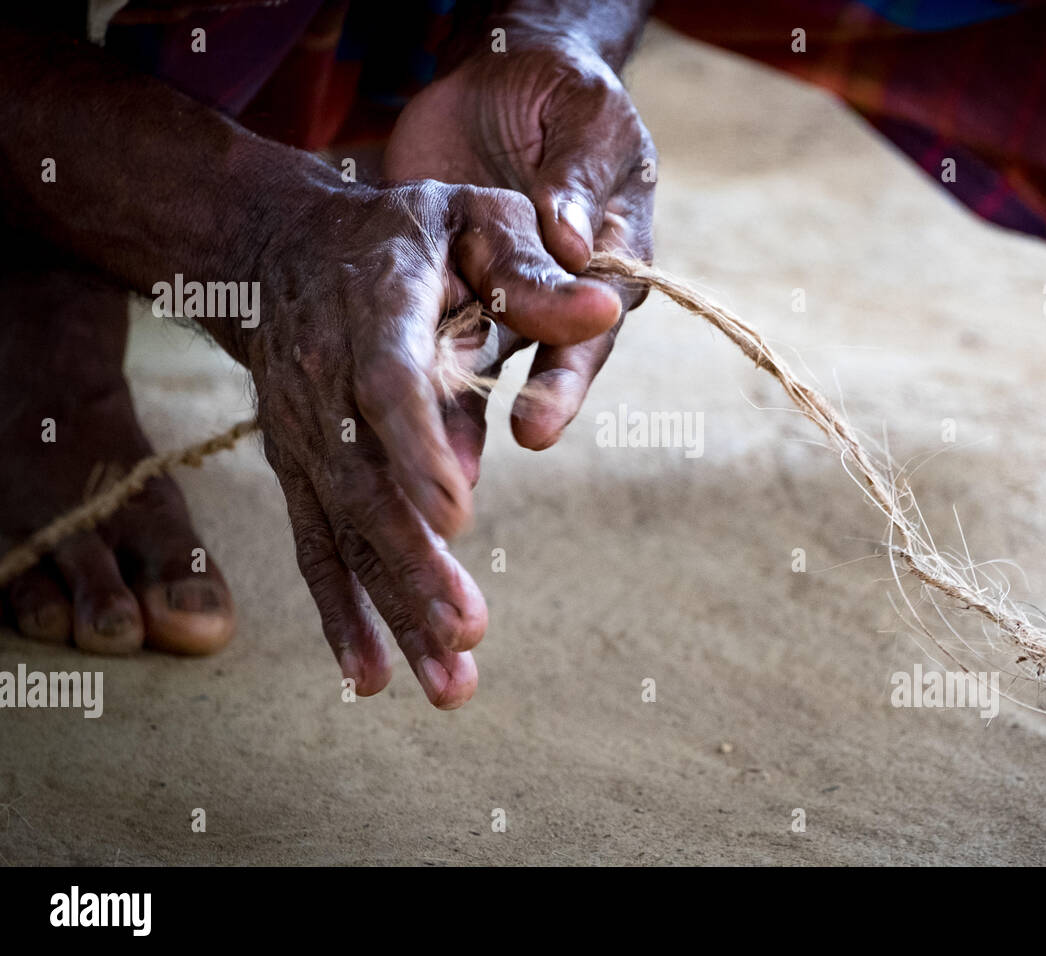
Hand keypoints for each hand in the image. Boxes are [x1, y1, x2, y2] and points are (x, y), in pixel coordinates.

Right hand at [248, 180, 620, 706]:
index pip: (386, 383)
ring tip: (447, 681)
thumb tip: (609, 308)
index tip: (458, 515)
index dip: (416, 447)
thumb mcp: (476, 219)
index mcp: (373, 307)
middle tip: (468, 631)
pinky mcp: (298, 469)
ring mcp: (302, 432)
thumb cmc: (407, 231)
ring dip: (391, 608)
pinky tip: (372, 676)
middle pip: (362, 480)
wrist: (285, 245)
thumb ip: (535, 271)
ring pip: (342, 530)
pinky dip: (341, 612)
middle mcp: (323, 377)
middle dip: (411, 561)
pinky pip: (315, 546)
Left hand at [384, 28, 655, 453]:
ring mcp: (506, 296)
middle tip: (469, 473)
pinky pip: (434, 338)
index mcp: (611, 261)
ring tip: (427, 474)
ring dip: (457, 418)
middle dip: (512, 417)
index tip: (535, 424)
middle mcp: (564, 295)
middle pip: (542, 366)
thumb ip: (578, 178)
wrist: (506, 78)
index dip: (564, 379)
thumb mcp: (585, 120)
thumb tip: (575, 243)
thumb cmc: (565, 94)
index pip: (592, 332)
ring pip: (482, 364)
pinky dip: (415, 379)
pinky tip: (385, 428)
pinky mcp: (454, 288)